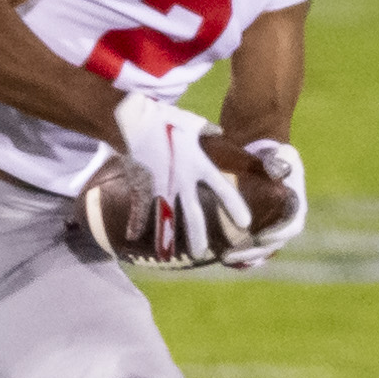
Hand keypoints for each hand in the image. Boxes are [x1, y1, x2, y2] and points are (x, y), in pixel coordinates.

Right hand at [114, 94, 250, 263]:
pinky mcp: (143, 185)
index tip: (245, 223)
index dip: (234, 206)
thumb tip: (218, 133)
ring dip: (167, 238)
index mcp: (199, 164)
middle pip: (193, 213)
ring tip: (168, 256)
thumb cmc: (166, 120)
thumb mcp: (193, 123)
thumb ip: (208, 131)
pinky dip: (135, 222)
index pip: (223, 189)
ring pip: (167, 217)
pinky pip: (140, 207)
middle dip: (198, 235)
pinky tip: (133, 237)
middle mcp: (182, 180)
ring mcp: (161, 185)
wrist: (134, 121)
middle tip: (202, 252)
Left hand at [222, 138, 306, 268]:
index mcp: (296, 209)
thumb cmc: (277, 158)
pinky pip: (251, 249)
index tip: (260, 238)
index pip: (291, 228)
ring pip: (260, 252)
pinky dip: (239, 256)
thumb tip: (275, 168)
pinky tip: (221, 258)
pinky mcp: (259, 233)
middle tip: (232, 254)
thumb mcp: (283, 155)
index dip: (277, 234)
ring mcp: (273, 232)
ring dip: (243, 257)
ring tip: (223, 258)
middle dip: (253, 252)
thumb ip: (281, 161)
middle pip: (272, 246)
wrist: (267, 162)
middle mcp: (286, 225)